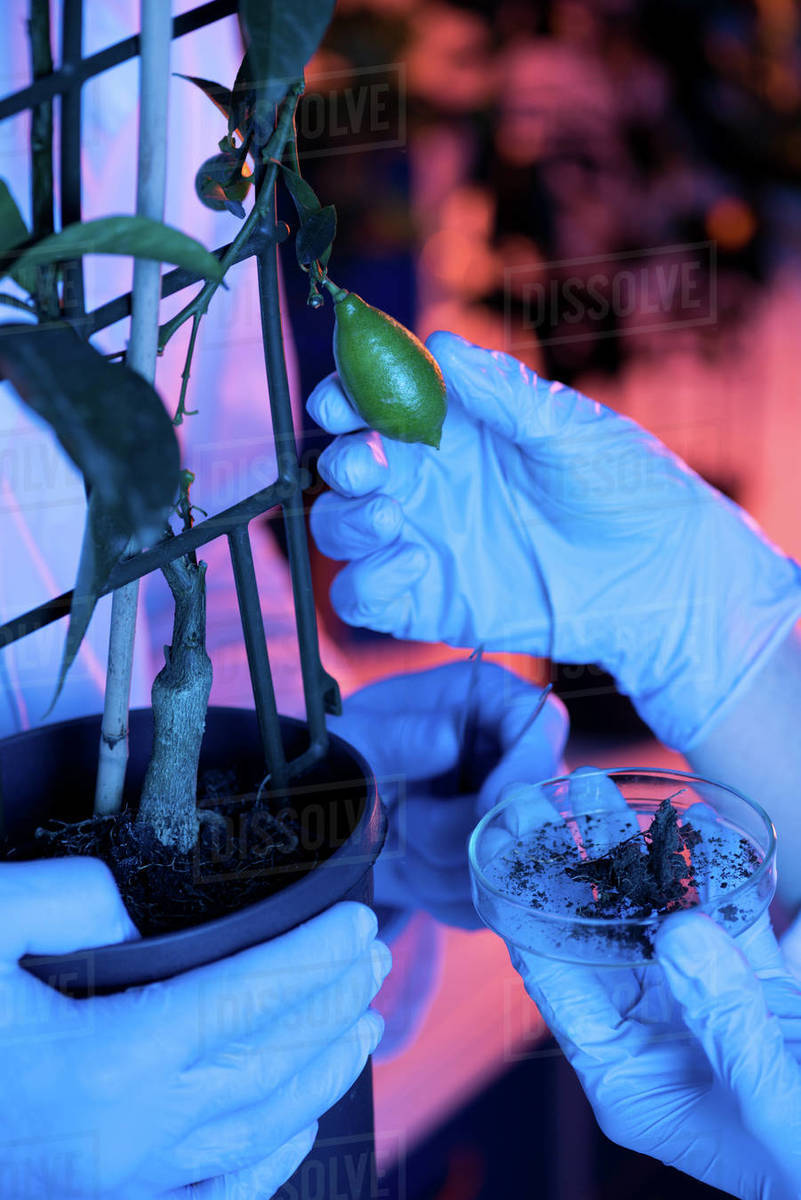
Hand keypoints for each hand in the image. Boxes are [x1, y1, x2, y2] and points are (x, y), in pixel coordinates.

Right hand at [0, 858, 389, 1198]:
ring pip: (257, 1129)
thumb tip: (137, 909)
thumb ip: (69, 898)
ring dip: (321, 1069)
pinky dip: (271, 1154)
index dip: (314, 956)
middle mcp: (127, 1144)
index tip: (358, 917)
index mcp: (104, 1068)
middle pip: (268, 1062)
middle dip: (333, 1001)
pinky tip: (296, 1123)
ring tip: (363, 1019)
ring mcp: (120, 1190)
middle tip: (373, 952)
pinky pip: (216, 1193)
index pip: (250, 999)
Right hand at [307, 332, 800, 749]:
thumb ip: (502, 391)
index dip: (346, 396)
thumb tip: (441, 343)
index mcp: (455, 429)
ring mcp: (424, 543)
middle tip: (371, 462)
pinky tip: (413, 564)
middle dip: (342, 458)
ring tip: (391, 518)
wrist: (663, 579)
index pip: (375, 403)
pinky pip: (363, 596)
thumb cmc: (627, 487)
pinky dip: (367, 582)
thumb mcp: (569, 428)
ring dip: (346, 519)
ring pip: (340, 527)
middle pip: (344, 464)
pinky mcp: (429, 603)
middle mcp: (430, 483)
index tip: (341, 400)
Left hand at [330, 661, 567, 927]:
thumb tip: (449, 739)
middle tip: (405, 819)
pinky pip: (487, 902)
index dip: (524, 768)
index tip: (487, 804)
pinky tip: (407, 867)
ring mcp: (507, 817)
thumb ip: (398, 735)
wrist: (325, 812)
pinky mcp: (495, 871)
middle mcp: (507, 756)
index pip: (540, 723)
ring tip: (393, 834)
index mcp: (482, 699)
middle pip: (531, 808)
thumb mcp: (354, 737)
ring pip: (507, 865)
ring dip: (438, 864)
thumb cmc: (340, 755)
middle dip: (465, 830)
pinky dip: (438, 895)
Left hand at [503, 773, 800, 1199]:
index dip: (524, 910)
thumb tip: (679, 930)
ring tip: (601, 789)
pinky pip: (726, 916)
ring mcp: (704, 1005)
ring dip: (631, 852)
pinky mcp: (757, 987)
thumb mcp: (768, 1108)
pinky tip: (694, 819)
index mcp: (628, 1077)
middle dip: (570, 863)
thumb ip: (723, 1022)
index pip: (555, 982)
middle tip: (540, 797)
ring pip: (655, 915)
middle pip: (596, 935)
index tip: (503, 845)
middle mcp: (654, 1035)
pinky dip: (711, 869)